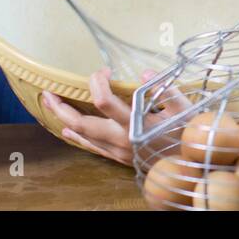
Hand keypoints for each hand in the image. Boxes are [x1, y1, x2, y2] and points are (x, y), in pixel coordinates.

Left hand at [41, 67, 191, 165]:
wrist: (189, 167)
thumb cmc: (187, 134)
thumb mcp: (184, 109)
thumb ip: (166, 90)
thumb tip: (145, 73)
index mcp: (136, 124)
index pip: (105, 102)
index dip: (99, 83)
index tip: (104, 70)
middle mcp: (122, 139)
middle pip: (84, 123)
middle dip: (63, 108)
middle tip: (49, 93)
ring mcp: (118, 151)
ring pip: (84, 137)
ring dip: (65, 121)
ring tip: (51, 106)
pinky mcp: (119, 157)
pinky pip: (93, 147)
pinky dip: (79, 137)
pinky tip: (68, 130)